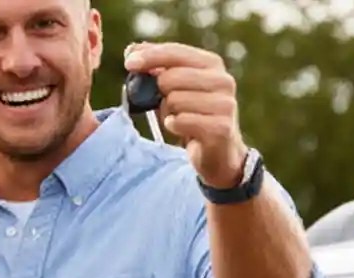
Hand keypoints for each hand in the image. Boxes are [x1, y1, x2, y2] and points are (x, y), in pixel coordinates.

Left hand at [124, 42, 248, 188]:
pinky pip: (182, 121)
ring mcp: (225, 104)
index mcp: (211, 63)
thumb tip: (131, 50)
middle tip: (166, 104)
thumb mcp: (173, 87)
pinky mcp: (221, 127)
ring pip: (174, 100)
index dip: (150, 56)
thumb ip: (155, 67)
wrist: (218, 152)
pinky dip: (174, 125)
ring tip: (178, 118)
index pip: (175, 52)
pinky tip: (180, 128)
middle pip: (171, 77)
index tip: (128, 63)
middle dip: (159, 93)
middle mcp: (223, 80)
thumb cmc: (191, 114)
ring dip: (168, 112)